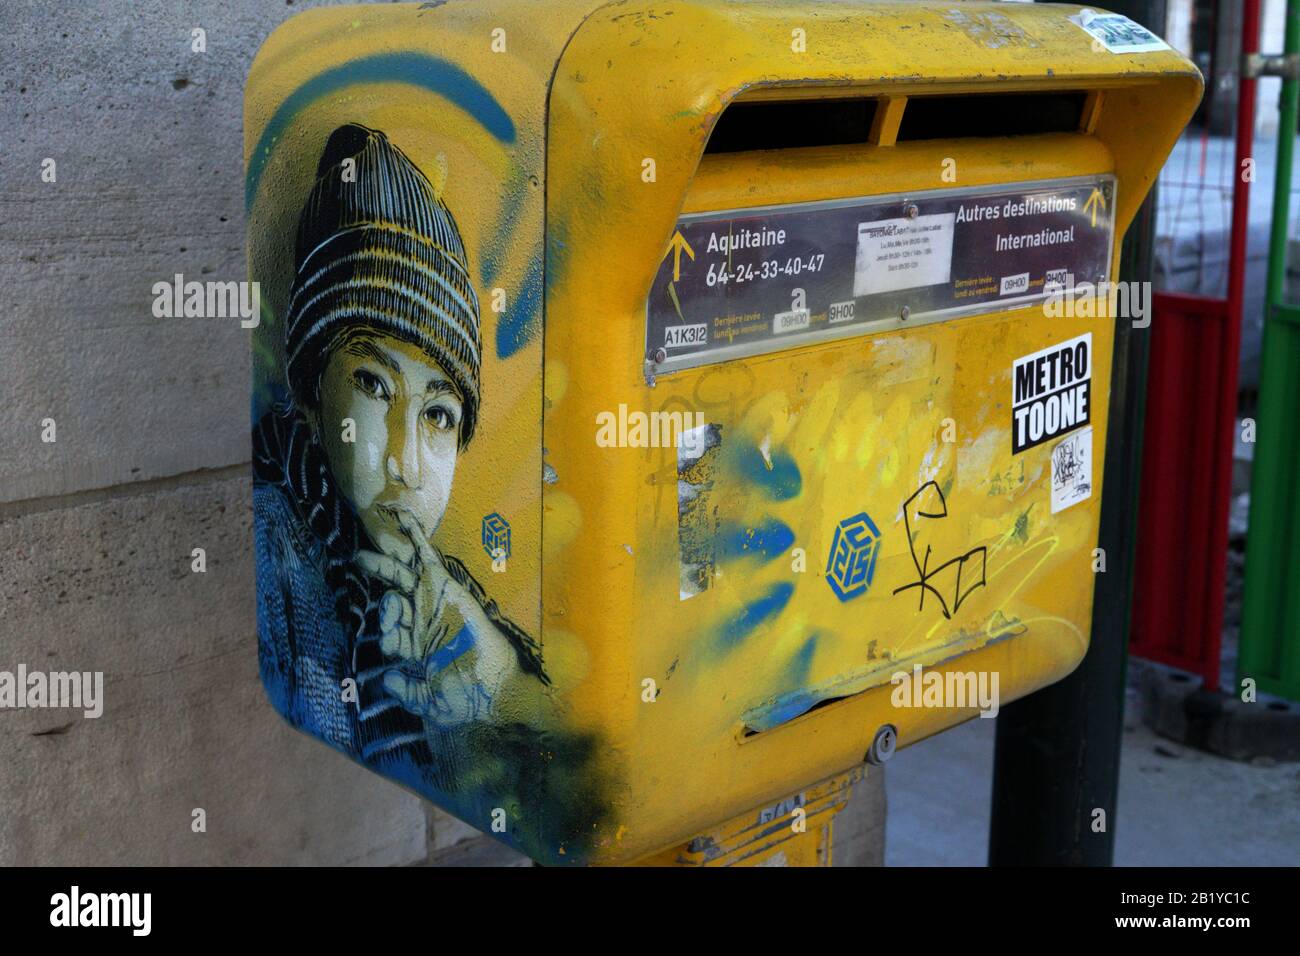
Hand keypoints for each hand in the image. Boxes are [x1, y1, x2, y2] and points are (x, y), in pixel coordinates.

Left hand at [355, 508, 511, 726]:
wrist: (492, 688)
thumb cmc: (463, 697)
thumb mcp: (427, 701)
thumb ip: (405, 692)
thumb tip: (386, 681)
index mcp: (419, 646)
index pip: (391, 632)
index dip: (385, 635)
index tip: (390, 646)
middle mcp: (424, 621)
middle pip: (393, 597)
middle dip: (378, 588)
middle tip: (363, 574)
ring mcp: (433, 602)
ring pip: (402, 575)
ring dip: (383, 563)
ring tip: (361, 556)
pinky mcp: (445, 587)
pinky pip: (427, 558)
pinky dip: (415, 537)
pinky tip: (400, 517)